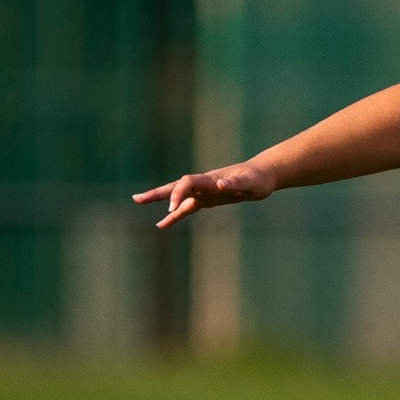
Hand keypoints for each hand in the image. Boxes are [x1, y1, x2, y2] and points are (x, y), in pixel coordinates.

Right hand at [132, 163, 276, 228]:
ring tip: (139, 201)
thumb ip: (236, 183)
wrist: (262, 176)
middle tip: (137, 198)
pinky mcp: (208, 200)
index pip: (188, 183)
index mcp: (211, 179)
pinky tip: (162, 223)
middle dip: (157, 193)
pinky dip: (175, 215)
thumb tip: (219, 184)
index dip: (178, 193)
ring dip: (160, 199)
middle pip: (176, 187)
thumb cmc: (257, 179)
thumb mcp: (251, 183)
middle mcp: (203, 184)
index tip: (171, 208)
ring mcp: (204, 192)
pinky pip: (187, 208)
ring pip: (177, 195)